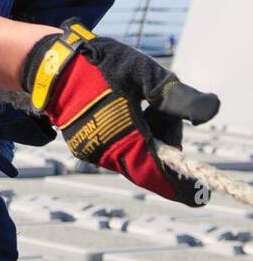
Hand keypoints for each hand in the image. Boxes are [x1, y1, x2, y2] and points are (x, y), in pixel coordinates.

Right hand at [23, 21, 220, 205]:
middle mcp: (106, 152)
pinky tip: (124, 111)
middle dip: (165, 148)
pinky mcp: (83, 146)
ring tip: (140, 104)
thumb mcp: (143, 72)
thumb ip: (177, 96)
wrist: (49, 65)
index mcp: (124, 136)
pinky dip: (130, 139)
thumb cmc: (97, 65)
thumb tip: (211, 111)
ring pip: (133, 160)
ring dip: (147, 142)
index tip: (198, 195)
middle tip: (162, 112)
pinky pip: (117, 152)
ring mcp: (92, 151)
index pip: (159, 175)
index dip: (181, 187)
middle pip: (149, 167)